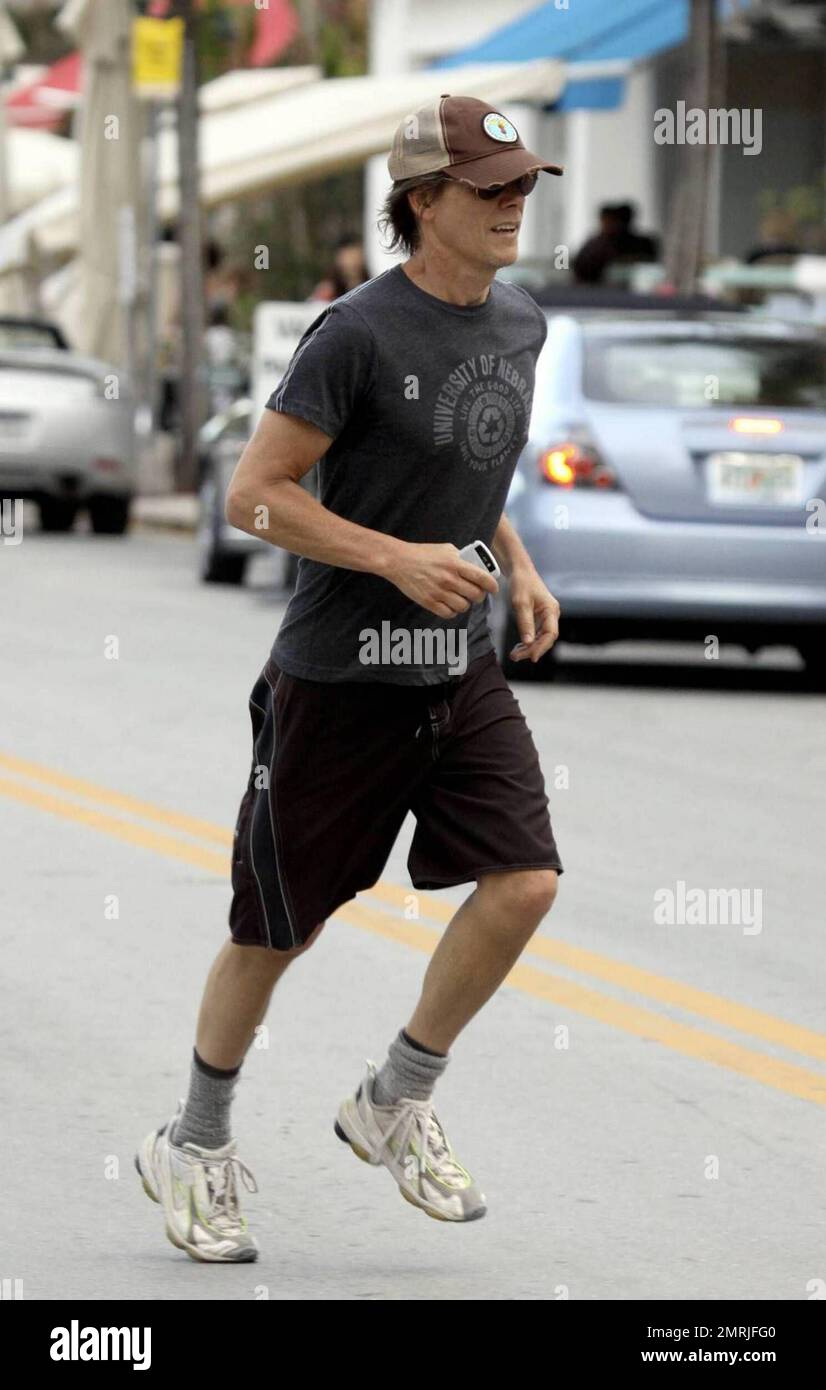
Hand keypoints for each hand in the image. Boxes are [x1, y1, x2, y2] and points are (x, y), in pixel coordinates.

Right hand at [383, 542, 498, 618]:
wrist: (398, 561)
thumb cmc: (422, 553)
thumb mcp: (445, 549)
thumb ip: (461, 558)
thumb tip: (475, 566)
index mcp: (455, 564)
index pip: (482, 578)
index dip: (492, 585)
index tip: (494, 588)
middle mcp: (449, 579)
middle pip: (475, 595)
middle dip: (479, 596)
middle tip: (477, 594)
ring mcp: (439, 592)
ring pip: (463, 606)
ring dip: (465, 604)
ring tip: (462, 599)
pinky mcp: (429, 602)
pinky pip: (449, 613)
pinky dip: (453, 611)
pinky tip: (450, 605)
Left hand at [509, 570, 560, 662]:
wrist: (520, 571)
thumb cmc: (522, 583)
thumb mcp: (520, 603)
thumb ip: (525, 623)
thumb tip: (528, 642)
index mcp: (551, 610)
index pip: (551, 634)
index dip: (542, 647)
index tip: (531, 656)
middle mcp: (551, 615)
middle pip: (546, 639)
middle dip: (532, 650)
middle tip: (515, 657)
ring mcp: (546, 617)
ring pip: (540, 638)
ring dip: (529, 648)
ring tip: (514, 654)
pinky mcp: (539, 618)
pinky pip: (536, 633)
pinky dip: (527, 641)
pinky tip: (518, 647)